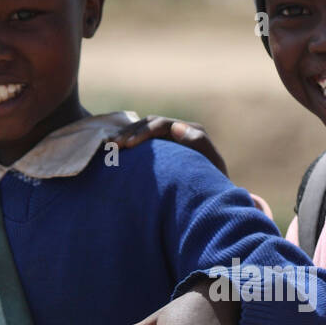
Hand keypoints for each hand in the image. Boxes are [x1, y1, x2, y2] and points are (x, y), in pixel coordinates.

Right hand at [109, 115, 228, 176]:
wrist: (215, 200)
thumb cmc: (215, 185)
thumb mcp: (211, 166)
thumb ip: (199, 144)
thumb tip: (177, 126)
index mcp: (190, 131)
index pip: (161, 125)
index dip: (143, 132)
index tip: (129, 146)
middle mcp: (179, 131)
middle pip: (148, 124)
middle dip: (129, 133)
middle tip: (114, 146)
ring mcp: (168, 140)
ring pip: (141, 131)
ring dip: (125, 137)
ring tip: (110, 148)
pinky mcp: (161, 150)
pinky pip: (141, 143)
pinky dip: (127, 144)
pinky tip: (113, 151)